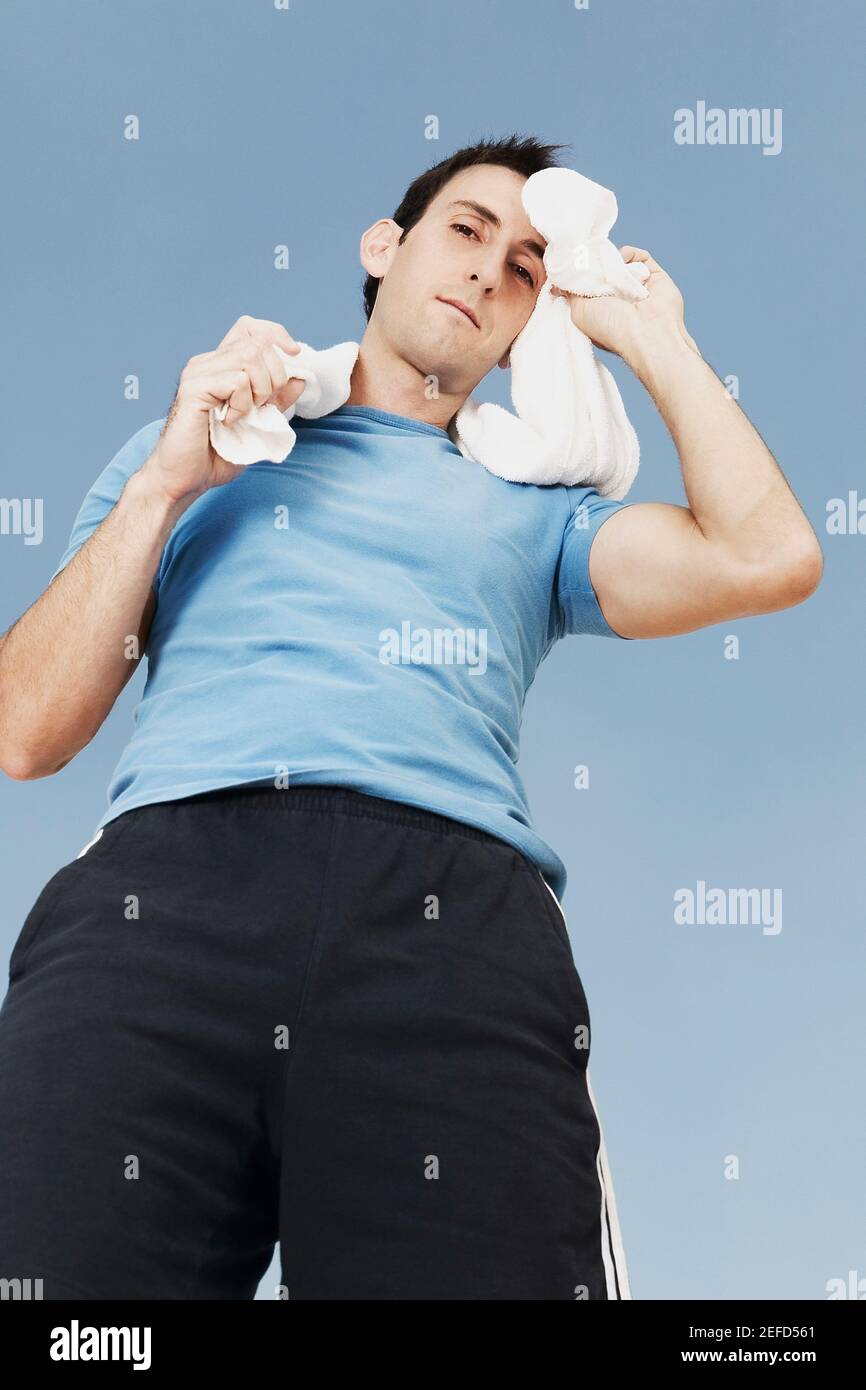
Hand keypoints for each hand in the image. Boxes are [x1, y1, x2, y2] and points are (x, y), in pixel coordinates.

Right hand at [141, 316, 305, 503]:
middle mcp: (207, 362)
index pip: (250, 327)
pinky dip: (242, 404)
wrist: (184, 479)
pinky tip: (228, 421)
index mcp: (221, 366)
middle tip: (259, 407)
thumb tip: (300, 378)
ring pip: (249, 358)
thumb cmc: (215, 454)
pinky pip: (236, 381)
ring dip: (259, 390)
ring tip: (243, 414)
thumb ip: (276, 401)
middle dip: (274, 376)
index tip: (294, 355)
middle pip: (257, 343)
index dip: (276, 335)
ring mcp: (198, 372)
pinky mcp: (193, 388)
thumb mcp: (257, 424)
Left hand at [550, 246, 697, 363]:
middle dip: (593, 262)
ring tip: (607, 268)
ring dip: (610, 260)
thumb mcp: (579, 312)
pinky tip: (623, 263)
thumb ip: (569, 292)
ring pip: (618, 260)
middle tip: (586, 257)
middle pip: (601, 268)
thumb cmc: (611, 328)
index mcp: (599, 307)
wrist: (646, 332)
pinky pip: (638, 256)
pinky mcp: (653, 275)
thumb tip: (558, 280)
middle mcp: (617, 296)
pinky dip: (629, 255)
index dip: (578, 272)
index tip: (570, 262)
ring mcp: (635, 285)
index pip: (586, 283)